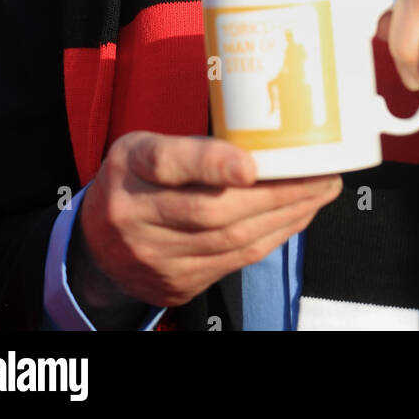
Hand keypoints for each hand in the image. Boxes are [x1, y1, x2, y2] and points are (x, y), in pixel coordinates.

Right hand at [69, 132, 342, 323]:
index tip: (252, 165)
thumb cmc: (136, 179)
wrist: (97, 247)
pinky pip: (234, 261)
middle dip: (275, 194)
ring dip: (284, 216)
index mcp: (130, 165)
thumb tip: (266, 135)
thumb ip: (193, 146)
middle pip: (213, 210)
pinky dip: (271, 237)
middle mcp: (136, 215)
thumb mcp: (146, 146)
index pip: (169, 164)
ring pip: (230, 239)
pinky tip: (296, 216)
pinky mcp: (176, 283)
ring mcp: (155, 257)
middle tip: (321, 173)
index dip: (212, 164)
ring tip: (321, 191)